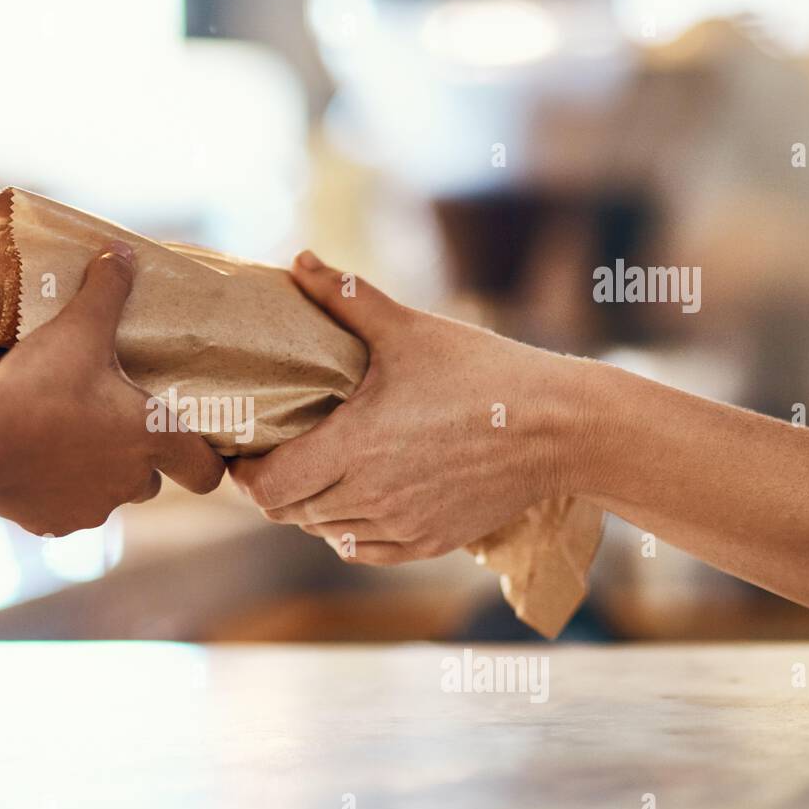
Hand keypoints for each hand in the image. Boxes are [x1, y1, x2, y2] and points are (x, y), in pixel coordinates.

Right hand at [0, 242, 223, 534]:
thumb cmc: (39, 388)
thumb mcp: (77, 329)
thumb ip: (106, 291)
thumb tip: (123, 253)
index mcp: (152, 438)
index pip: (206, 471)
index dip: (205, 461)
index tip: (192, 447)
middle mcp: (131, 483)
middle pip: (150, 478)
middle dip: (134, 456)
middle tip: (104, 420)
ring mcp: (92, 510)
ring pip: (105, 494)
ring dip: (93, 472)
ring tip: (59, 435)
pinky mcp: (52, 526)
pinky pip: (62, 509)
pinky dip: (53, 491)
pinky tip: (28, 461)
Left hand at [229, 251, 585, 563]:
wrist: (560, 427)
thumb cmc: (483, 372)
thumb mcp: (409, 329)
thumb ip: (346, 297)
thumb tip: (298, 259)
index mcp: (356, 447)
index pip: (270, 486)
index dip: (247, 473)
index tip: (247, 450)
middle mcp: (372, 496)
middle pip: (289, 512)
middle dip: (272, 487)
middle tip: (274, 455)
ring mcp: (402, 526)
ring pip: (324, 532)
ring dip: (308, 507)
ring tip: (312, 472)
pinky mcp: (429, 543)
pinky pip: (363, 549)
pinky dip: (346, 530)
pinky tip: (351, 500)